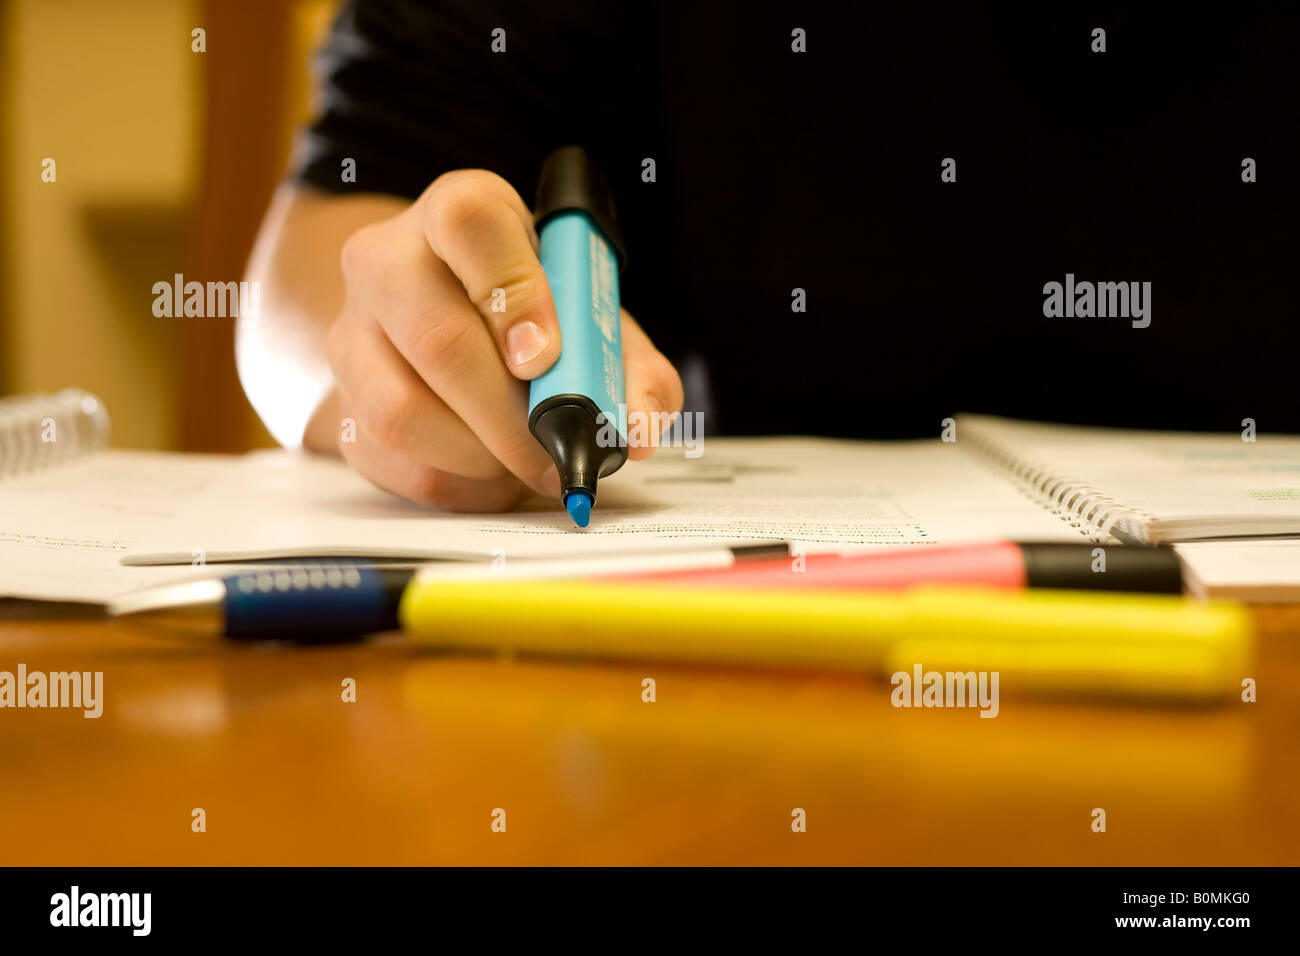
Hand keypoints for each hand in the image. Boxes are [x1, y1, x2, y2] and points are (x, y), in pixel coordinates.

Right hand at [322, 170, 681, 510]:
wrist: (453, 327)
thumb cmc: (534, 319)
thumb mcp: (595, 323)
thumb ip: (634, 369)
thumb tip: (636, 427)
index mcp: (460, 212)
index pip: (468, 224)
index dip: (513, 293)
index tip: (548, 357)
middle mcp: (388, 260)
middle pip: (436, 336)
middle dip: (510, 414)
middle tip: (557, 448)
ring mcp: (353, 332)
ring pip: (401, 409)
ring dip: (481, 456)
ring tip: (526, 461)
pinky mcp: (342, 401)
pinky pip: (392, 459)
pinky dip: (457, 484)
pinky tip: (492, 474)